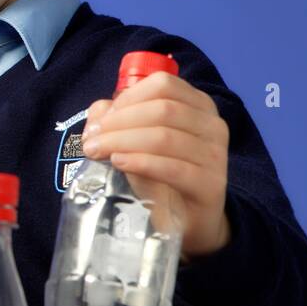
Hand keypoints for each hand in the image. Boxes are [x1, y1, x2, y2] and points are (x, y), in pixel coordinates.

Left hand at [80, 71, 231, 258]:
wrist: (187, 220)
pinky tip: (119, 163)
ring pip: (164, 137)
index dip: (127, 98)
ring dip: (122, 142)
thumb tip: (99, 111)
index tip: (102, 120)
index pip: (162, 85)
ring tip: (97, 152)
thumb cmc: (159, 174)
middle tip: (91, 141)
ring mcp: (215, 154)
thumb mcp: (135, 142)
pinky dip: (140, 162)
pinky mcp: (210, 184)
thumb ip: (115, 119)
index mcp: (198, 105)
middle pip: (161, 109)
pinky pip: (172, 168)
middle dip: (118, 123)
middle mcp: (212, 125)